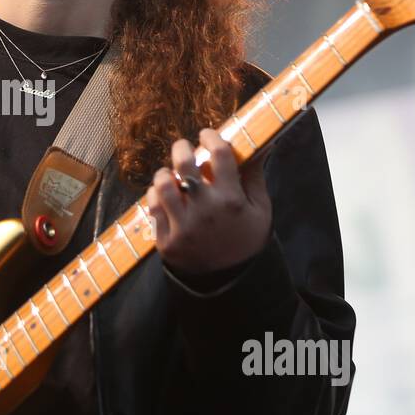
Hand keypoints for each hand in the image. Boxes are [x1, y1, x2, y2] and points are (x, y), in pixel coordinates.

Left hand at [145, 128, 272, 275]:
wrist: (230, 280)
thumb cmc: (247, 240)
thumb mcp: (261, 210)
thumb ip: (255, 176)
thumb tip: (258, 146)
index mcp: (231, 200)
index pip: (219, 154)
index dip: (211, 137)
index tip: (207, 134)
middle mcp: (205, 211)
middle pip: (184, 164)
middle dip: (181, 149)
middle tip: (183, 148)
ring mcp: (183, 227)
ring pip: (162, 184)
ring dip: (165, 173)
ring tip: (171, 173)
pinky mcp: (166, 241)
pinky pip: (153, 207)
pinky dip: (156, 195)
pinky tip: (165, 195)